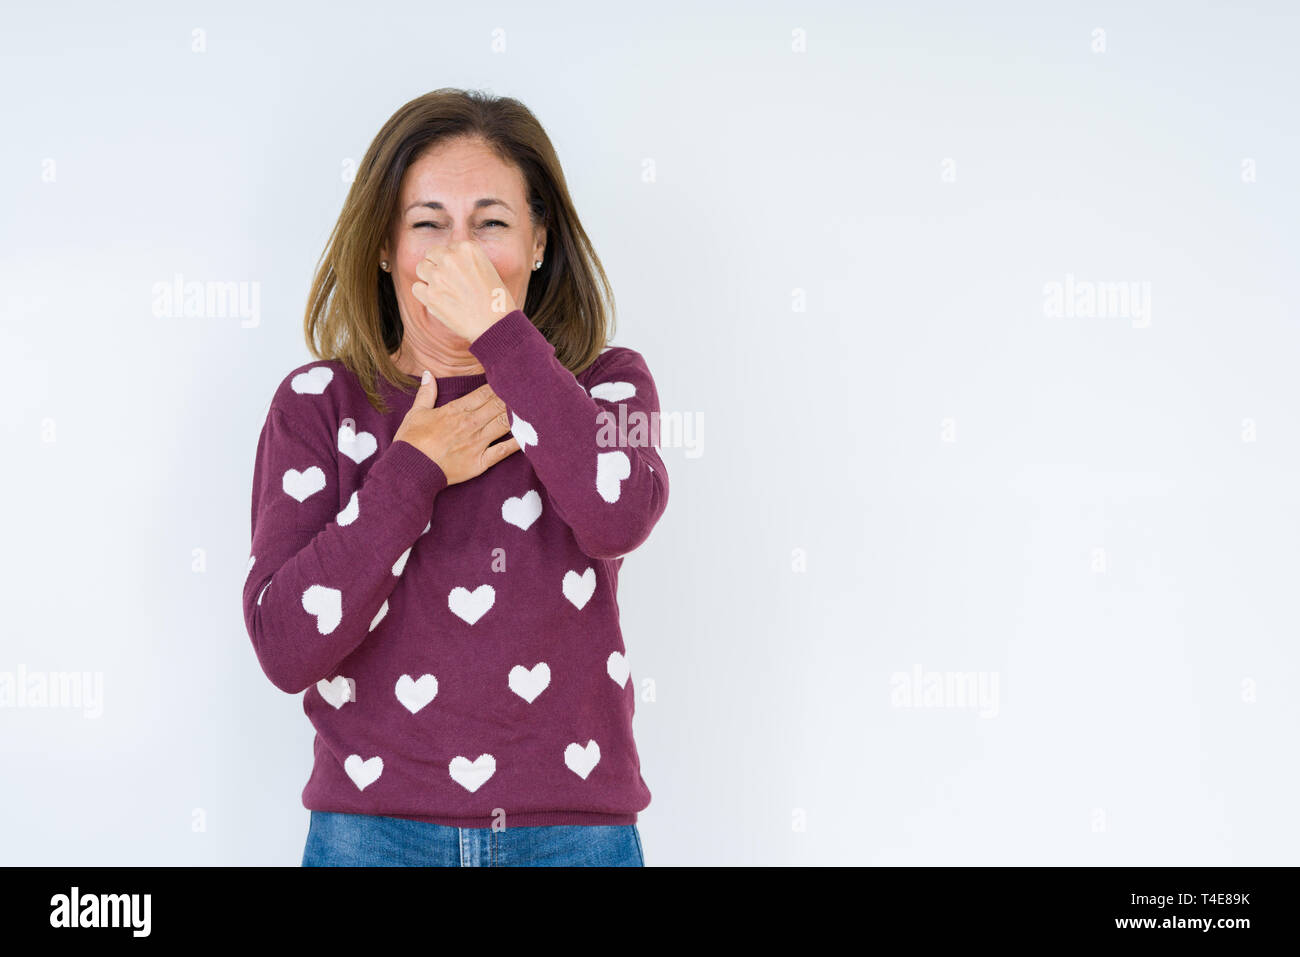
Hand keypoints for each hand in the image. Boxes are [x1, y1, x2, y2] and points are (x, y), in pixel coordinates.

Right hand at [393, 373, 519, 485]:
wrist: (410, 470)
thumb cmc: (411, 442)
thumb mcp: (416, 413)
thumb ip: (426, 393)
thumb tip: (429, 374)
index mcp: (456, 410)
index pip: (485, 393)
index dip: (500, 384)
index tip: (511, 378)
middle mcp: (470, 424)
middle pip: (498, 405)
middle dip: (513, 396)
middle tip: (528, 389)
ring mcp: (477, 443)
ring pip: (503, 423)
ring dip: (517, 414)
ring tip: (533, 406)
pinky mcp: (481, 462)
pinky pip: (503, 451)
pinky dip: (518, 442)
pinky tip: (530, 434)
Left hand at [412, 240, 517, 341]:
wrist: (496, 325)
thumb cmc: (495, 299)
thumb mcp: (487, 267)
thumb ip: (466, 256)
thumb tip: (453, 241)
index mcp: (467, 248)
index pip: (447, 247)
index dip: (451, 261)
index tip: (460, 274)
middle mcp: (451, 258)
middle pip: (430, 254)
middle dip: (437, 265)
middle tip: (449, 282)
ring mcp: (439, 276)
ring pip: (421, 268)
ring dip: (429, 278)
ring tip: (444, 291)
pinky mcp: (431, 295)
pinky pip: (417, 287)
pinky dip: (425, 294)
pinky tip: (439, 301)